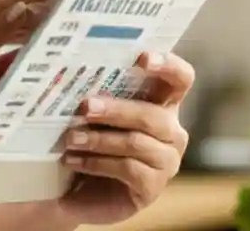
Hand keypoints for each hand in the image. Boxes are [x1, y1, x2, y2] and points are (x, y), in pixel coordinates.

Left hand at [53, 52, 194, 225]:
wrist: (83, 192)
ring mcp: (167, 161)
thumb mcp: (94, 114)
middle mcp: (171, 131)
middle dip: (117, 109)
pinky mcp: (153, 187)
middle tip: (85, 106)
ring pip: (137, 142)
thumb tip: (68, 64)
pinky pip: (128, 169)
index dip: (168, 65)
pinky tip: (73, 160)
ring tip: (70, 138)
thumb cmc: (91, 142)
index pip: (181, 78)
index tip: (142, 58)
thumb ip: (96, 93)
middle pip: (152, 114)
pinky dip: (96, 163)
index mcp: (162, 104)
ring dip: (99, 139)